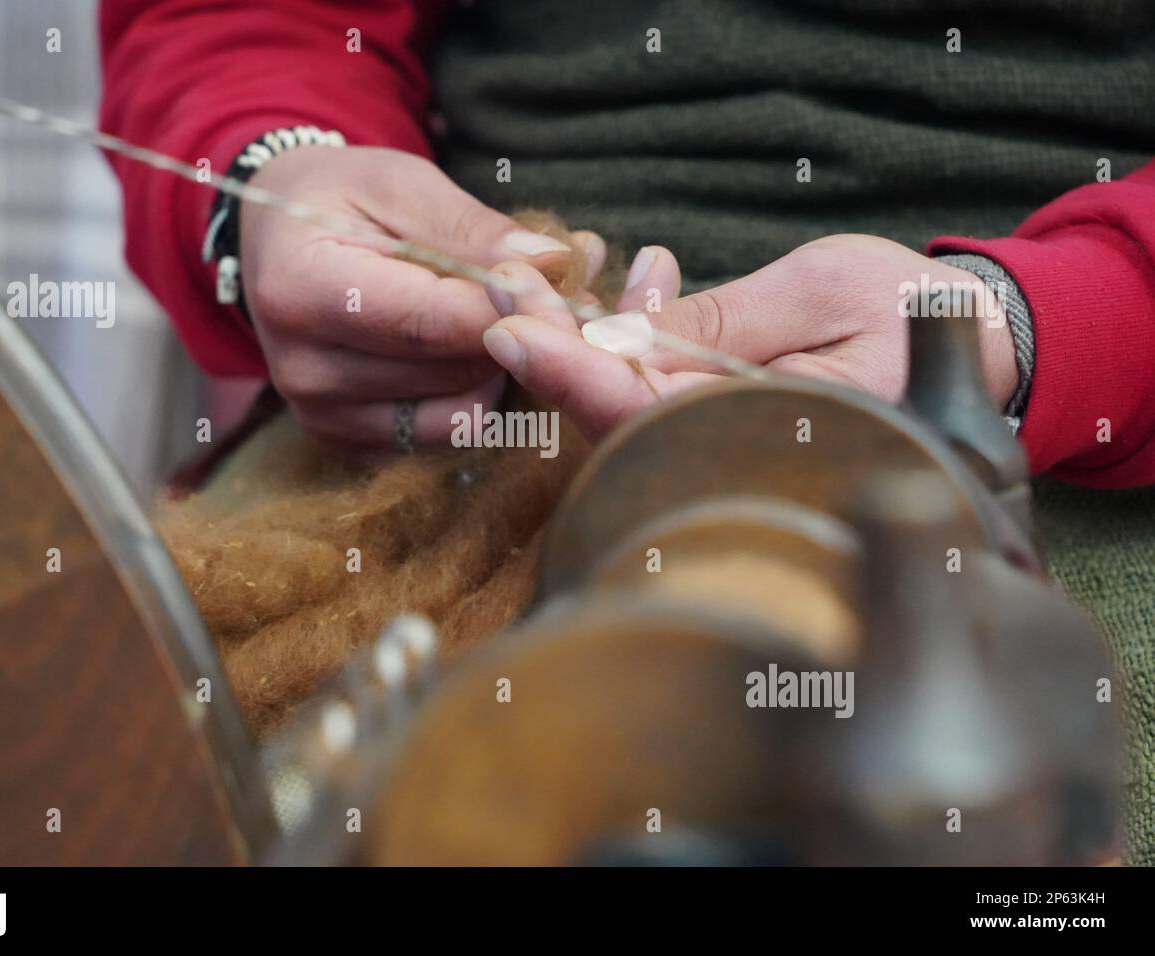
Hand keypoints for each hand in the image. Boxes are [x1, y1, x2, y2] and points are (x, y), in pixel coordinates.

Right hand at [239, 145, 603, 450]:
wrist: (277, 242)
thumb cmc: (341, 201)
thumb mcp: (402, 185)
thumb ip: (475, 230)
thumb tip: (554, 264)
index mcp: (301, 289)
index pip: (431, 321)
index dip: (513, 310)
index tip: (571, 289)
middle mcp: (302, 369)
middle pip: (453, 370)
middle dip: (515, 331)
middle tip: (550, 289)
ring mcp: (321, 416)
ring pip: (462, 411)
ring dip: (499, 365)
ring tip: (498, 313)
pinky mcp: (346, 444)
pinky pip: (446, 434)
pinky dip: (473, 394)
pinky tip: (463, 350)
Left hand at [481, 234, 1017, 439]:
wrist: (969, 347)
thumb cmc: (909, 314)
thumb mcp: (823, 294)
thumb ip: (722, 322)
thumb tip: (620, 336)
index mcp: (769, 436)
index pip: (646, 416)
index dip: (572, 373)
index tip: (512, 329)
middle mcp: (734, 456)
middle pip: (615, 416)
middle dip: (552, 350)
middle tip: (502, 289)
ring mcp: (721, 445)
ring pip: (621, 407)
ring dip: (572, 344)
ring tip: (529, 284)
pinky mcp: (716, 424)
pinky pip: (649, 394)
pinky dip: (617, 344)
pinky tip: (606, 297)